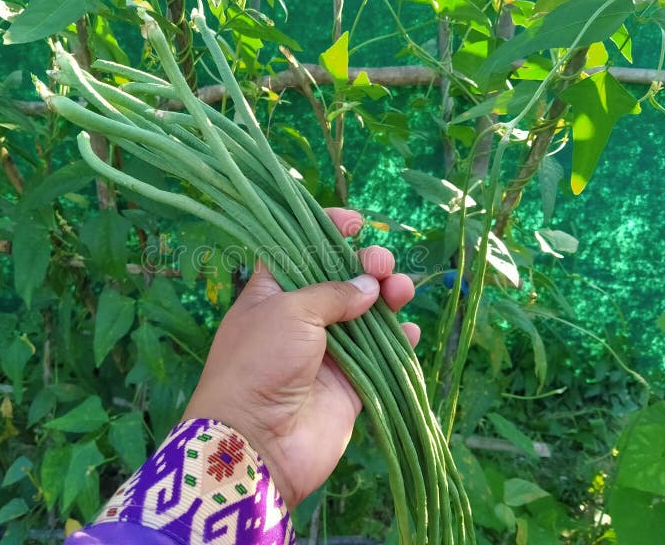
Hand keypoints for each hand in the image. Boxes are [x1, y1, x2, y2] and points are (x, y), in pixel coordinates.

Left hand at [182, 209, 418, 508]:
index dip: (325, 232)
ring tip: (401, 290)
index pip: (299, 250)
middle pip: (340, 280)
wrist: (257, 442)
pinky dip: (397, 342)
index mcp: (272, 293)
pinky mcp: (349, 385)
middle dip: (365, 265)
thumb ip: (332, 293)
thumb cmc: (259, 363)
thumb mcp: (289, 311)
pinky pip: (380, 357)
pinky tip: (407, 330)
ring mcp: (326, 353)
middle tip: (381, 265)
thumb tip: (368, 287)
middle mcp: (300, 319)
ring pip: (365, 316)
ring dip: (386, 298)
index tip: (354, 222)